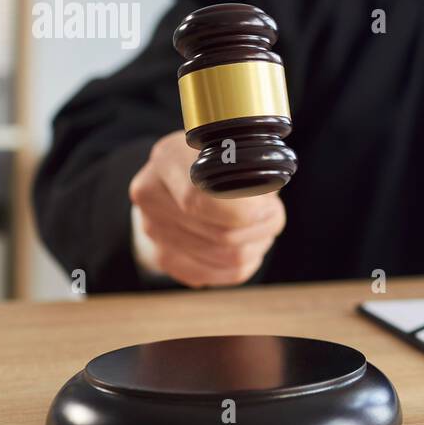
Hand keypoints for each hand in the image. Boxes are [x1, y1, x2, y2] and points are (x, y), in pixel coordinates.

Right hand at [128, 131, 286, 287]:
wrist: (180, 178)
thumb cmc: (218, 160)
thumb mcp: (235, 150)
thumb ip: (253, 166)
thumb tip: (270, 191)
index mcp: (169, 158)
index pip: (203, 200)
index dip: (245, 211)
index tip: (266, 205)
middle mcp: (151, 194)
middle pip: (222, 234)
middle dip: (261, 227)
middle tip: (272, 215)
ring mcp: (153, 228)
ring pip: (225, 258)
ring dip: (256, 246)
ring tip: (262, 228)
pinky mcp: (162, 255)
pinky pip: (215, 274)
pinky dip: (241, 265)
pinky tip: (248, 248)